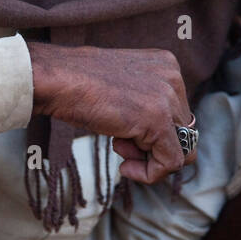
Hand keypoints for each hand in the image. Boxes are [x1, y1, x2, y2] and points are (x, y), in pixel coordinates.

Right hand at [26, 42, 193, 184]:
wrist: (57, 79)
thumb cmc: (77, 84)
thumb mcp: (122, 88)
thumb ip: (145, 103)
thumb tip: (158, 141)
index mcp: (167, 65)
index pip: (178, 113)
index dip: (153, 133)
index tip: (125, 136)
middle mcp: (174, 78)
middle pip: (183, 132)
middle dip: (152, 146)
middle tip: (120, 145)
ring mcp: (168, 98)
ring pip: (181, 150)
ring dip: (150, 159)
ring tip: (119, 149)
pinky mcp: (159, 121)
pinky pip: (171, 162)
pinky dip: (150, 174)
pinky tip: (125, 167)